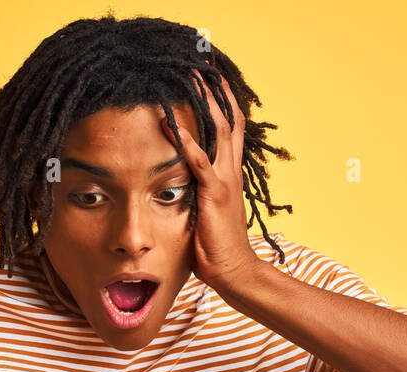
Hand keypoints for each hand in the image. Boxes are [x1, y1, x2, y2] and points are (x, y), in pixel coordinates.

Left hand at [160, 70, 262, 294]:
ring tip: (193, 79)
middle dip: (217, 91)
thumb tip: (176, 181)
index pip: (229, 129)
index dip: (222, 103)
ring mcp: (224, 181)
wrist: (234, 270)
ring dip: (205, 104)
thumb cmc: (216, 246)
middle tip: (203, 66)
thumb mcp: (204, 211)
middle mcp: (230, 171)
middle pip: (229, 120)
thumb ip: (195, 192)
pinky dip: (187, 143)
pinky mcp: (214, 195)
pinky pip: (200, 163)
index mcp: (229, 173)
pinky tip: (172, 125)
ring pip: (219, 132)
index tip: (211, 80)